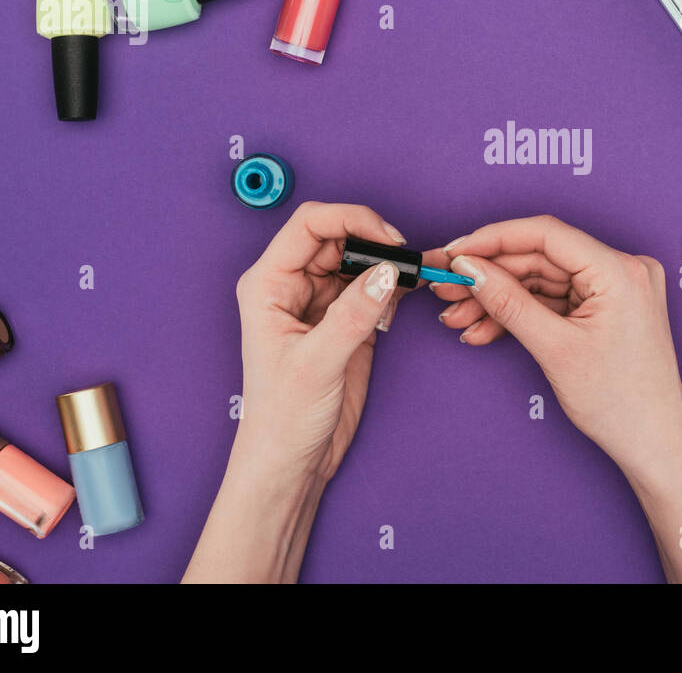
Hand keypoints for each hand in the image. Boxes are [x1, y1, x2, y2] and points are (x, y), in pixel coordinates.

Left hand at [185, 202, 408, 582]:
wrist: (291, 460)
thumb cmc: (282, 418)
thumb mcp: (316, 365)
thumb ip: (352, 315)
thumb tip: (385, 273)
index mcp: (268, 284)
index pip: (309, 226)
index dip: (350, 220)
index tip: (387, 237)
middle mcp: (291, 285)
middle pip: (337, 236)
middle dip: (374, 239)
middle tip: (407, 258)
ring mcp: (319, 301)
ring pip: (357, 259)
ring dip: (386, 262)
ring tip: (414, 272)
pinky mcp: (344, 319)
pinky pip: (371, 285)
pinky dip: (392, 284)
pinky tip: (407, 292)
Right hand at [423, 215, 681, 482]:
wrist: (653, 445)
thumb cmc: (621, 404)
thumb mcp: (554, 349)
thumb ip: (508, 302)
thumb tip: (470, 268)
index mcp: (621, 271)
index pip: (546, 234)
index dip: (493, 240)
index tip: (455, 252)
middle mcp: (623, 270)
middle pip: (539, 258)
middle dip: (489, 277)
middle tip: (446, 289)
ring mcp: (616, 288)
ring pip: (541, 281)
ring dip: (498, 299)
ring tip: (459, 318)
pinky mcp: (606, 307)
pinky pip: (554, 299)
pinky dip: (520, 313)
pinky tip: (484, 328)